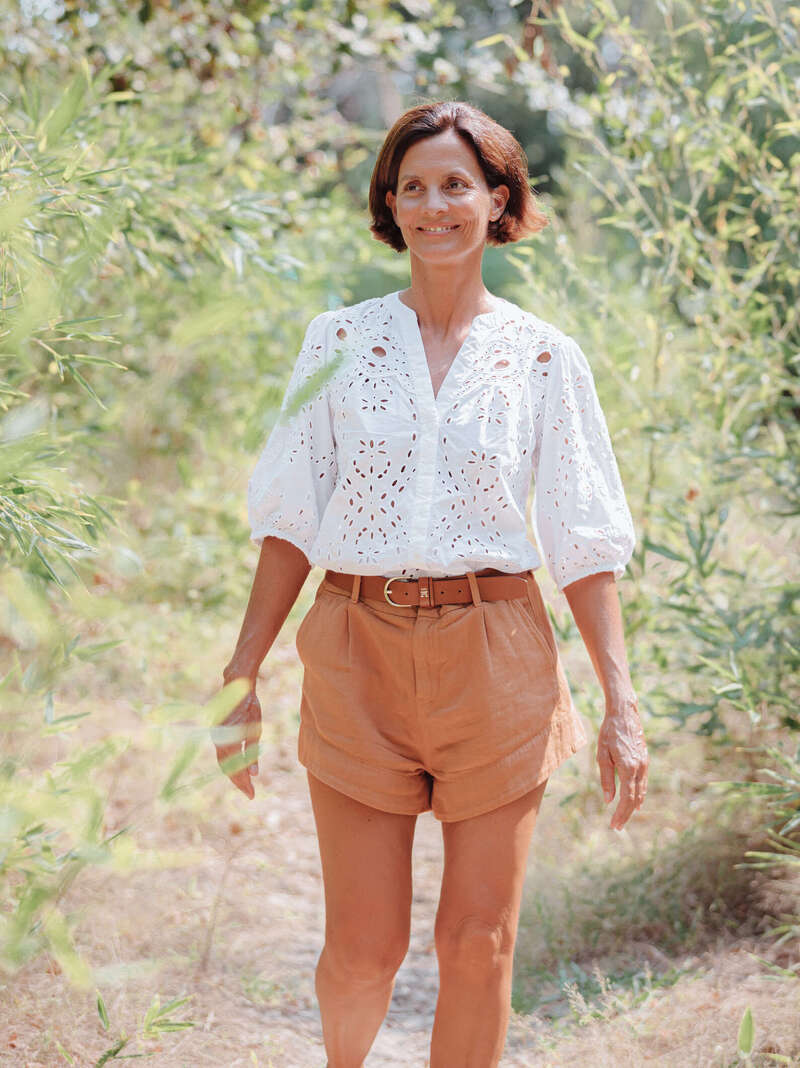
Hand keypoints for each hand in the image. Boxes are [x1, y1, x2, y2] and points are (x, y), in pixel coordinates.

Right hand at [211, 682, 261, 800]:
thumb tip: (254, 773)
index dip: (243, 784)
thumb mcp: (256, 727)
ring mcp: (216, 736)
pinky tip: (239, 767)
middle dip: (238, 782)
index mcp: (229, 740)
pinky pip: (223, 753)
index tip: (251, 795)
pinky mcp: (217, 733)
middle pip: (227, 768)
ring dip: (234, 773)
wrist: (236, 684)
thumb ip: (252, 750)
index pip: (235, 769)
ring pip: (223, 762)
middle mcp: (219, 740)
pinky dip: (231, 763)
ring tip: (246, 784)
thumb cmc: (249, 704)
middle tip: (250, 793)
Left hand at [596, 692, 647, 830]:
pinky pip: (643, 782)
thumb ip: (607, 778)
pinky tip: (636, 802)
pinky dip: (639, 795)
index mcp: (628, 767)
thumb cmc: (609, 732)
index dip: (621, 813)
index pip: (627, 798)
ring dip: (633, 807)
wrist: (624, 713)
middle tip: (617, 827)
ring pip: (641, 791)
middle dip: (626, 814)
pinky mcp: (644, 760)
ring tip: (624, 818)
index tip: (614, 825)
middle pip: (635, 799)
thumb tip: (609, 800)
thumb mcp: (602, 754)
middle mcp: (639, 768)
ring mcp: (644, 764)